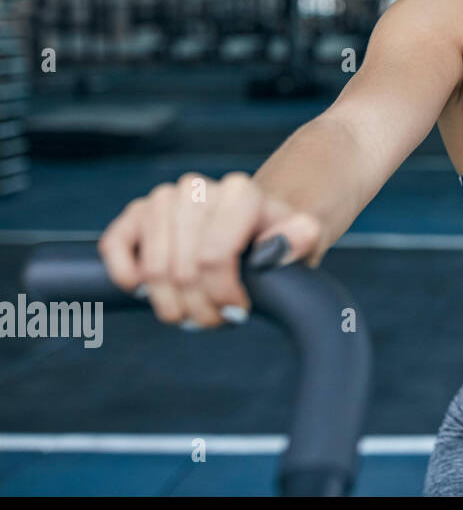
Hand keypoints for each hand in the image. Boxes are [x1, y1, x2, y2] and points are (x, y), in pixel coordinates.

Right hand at [97, 172, 322, 329]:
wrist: (250, 227)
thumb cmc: (273, 240)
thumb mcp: (300, 241)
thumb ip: (301, 238)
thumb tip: (286, 240)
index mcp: (239, 192)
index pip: (213, 258)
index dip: (222, 295)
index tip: (238, 311)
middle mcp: (197, 189)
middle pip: (183, 270)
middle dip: (198, 308)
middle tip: (215, 320)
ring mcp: (163, 199)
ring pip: (152, 269)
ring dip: (169, 304)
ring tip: (191, 314)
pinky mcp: (135, 214)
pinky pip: (115, 246)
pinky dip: (127, 276)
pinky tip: (146, 292)